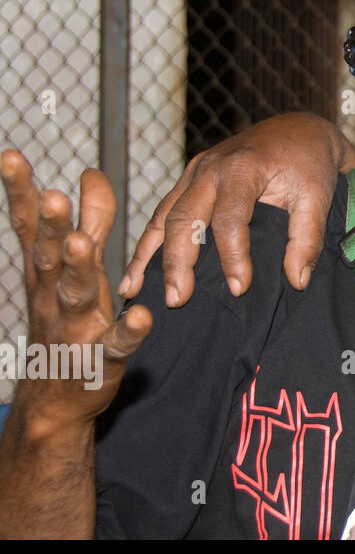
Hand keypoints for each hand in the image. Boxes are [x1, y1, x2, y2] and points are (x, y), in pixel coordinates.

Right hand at [1, 150, 150, 436]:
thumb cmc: (68, 319)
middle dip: (52, 226)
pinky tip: (142, 316)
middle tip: (52, 195)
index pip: (30, 226)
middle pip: (51, 255)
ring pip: (75, 294)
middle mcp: (54, 294)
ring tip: (82, 245)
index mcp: (48, 270)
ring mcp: (75, 326)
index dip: (20, 192)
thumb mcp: (76, 268)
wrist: (55, 398)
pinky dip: (128, 330)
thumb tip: (93, 173)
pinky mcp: (101, 358)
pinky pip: (116, 344)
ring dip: (79, 270)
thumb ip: (88, 220)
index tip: (11, 155)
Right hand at [118, 113, 354, 305]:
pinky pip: (162, 213)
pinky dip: (147, 244)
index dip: (233, 255)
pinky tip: (135, 274)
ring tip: (137, 292)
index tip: (239, 289)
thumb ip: (308, 237)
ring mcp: (194, 173)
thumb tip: (297, 281)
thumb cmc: (309, 163)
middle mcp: (211, 168)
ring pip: (163, 216)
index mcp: (243, 167)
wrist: (298, 131)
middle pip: (184, 217)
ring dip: (149, 255)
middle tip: (177, 299)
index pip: (230, 217)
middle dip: (177, 261)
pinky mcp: (188, 181)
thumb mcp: (319, 196)